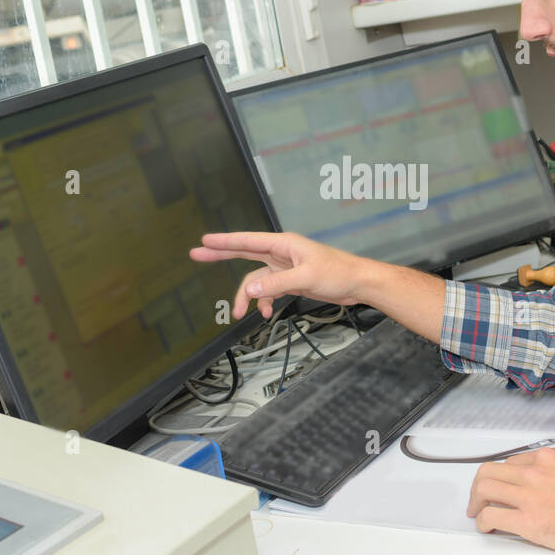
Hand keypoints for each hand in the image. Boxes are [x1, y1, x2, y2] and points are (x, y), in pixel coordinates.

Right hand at [189, 231, 370, 319]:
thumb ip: (275, 283)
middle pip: (244, 253)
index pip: (247, 241)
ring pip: (256, 280)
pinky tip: (267, 313)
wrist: (357, 283)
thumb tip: (250, 289)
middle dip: (221, 255)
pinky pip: (269, 290)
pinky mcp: (291, 280)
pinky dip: (265, 302)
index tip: (204, 241)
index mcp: (283, 244)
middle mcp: (281, 253)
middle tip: (197, 254)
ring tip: (240, 313)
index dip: (224, 241)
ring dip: (248, 296)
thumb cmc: (338, 273)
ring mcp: (284, 267)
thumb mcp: (305, 277)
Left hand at [467, 447, 554, 554]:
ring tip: (478, 514)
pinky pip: (491, 517)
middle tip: (479, 500)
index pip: (511, 463)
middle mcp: (533, 473)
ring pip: (484, 490)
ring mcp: (529, 495)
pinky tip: (487, 528)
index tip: (500, 487)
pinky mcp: (528, 521)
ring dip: (476, 503)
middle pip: (489, 472)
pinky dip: (483, 523)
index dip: (502, 477)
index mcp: (548, 460)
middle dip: (480, 487)